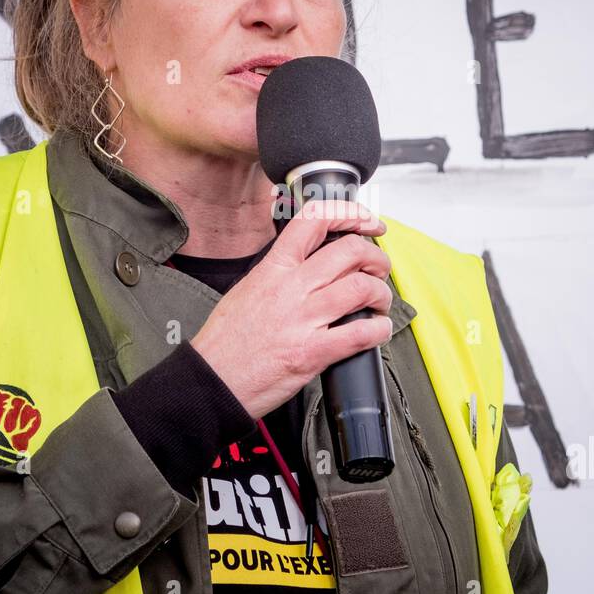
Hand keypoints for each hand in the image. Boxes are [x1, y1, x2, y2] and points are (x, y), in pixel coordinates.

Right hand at [191, 199, 392, 419]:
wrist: (212, 380)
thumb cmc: (227, 341)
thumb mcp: (248, 288)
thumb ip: (281, 272)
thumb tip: (312, 262)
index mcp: (274, 268)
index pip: (314, 220)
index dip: (350, 214)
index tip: (369, 222)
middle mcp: (290, 288)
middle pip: (350, 251)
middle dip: (376, 257)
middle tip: (379, 270)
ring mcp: (302, 319)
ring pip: (360, 288)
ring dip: (381, 294)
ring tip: (379, 303)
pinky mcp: (311, 353)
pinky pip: (359, 333)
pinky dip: (378, 330)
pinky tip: (377, 331)